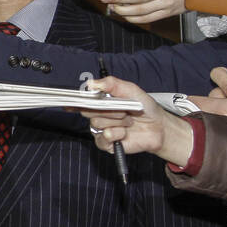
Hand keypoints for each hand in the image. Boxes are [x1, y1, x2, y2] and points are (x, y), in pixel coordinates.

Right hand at [80, 76, 195, 166]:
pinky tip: (125, 133)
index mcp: (101, 101)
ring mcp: (101, 130)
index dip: (74, 102)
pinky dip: (117, 133)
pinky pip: (104, 137)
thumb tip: (92, 83)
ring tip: (129, 121)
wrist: (158, 127)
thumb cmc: (144, 108)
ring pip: (97, 123)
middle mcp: (98, 115)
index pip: (82, 101)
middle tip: (124, 109)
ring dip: (117, 121)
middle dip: (107, 108)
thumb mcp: (131, 90)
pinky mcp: (106, 143)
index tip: (69, 103)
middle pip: (88, 110)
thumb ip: (112, 84)